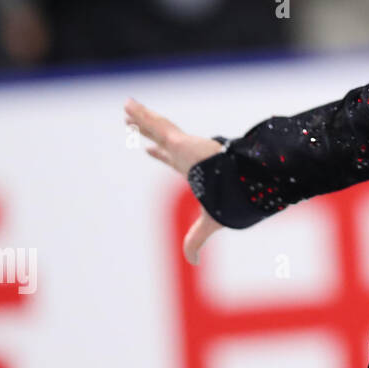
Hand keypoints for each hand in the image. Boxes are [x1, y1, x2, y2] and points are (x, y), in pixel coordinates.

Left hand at [124, 97, 225, 264]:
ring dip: (141, 118)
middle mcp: (186, 155)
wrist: (241, 182)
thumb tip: (191, 262)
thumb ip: (196, 239)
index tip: (149, 150)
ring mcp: (182, 145)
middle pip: (161, 141)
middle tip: (134, 125)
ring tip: (126, 108)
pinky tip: (128, 105)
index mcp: (193, 170)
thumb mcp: (210, 221)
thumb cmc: (232, 199)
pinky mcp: (178, 139)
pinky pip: (155, 123)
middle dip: (148, 133)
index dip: (160, 156)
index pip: (172, 161)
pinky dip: (141, 113)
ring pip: (156, 128)